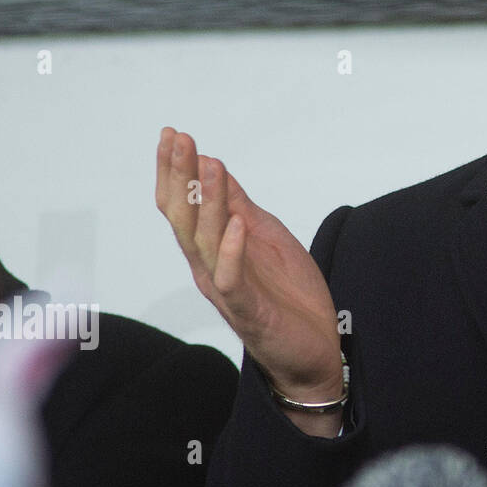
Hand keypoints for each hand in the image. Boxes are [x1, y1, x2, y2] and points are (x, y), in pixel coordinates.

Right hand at [155, 127, 342, 434]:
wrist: (313, 352)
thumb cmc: (287, 296)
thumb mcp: (267, 237)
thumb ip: (240, 207)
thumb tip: (217, 166)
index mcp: (213, 250)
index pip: (185, 205)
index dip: (176, 171)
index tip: (173, 134)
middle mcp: (210, 267)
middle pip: (185, 218)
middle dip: (181, 176)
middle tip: (178, 139)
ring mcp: (227, 290)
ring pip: (206, 242)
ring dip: (209, 202)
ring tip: (210, 165)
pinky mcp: (249, 311)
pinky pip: (232, 280)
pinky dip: (232, 252)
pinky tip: (237, 225)